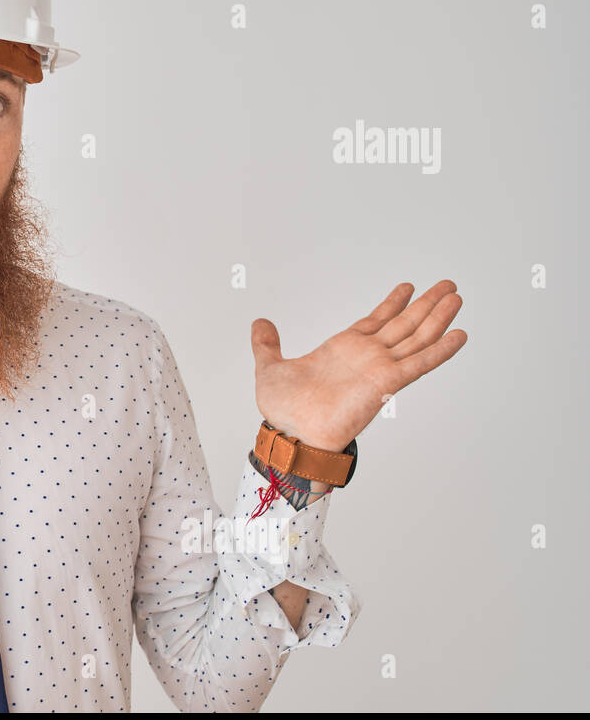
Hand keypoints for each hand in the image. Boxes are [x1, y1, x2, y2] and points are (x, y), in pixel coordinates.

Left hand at [250, 280, 466, 451]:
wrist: (292, 435)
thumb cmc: (284, 411)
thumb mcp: (269, 367)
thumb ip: (266, 344)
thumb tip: (259, 323)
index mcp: (342, 350)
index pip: (375, 321)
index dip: (392, 304)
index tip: (408, 287)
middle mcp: (366, 357)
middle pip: (404, 324)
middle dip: (426, 304)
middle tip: (448, 284)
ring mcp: (379, 368)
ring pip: (416, 336)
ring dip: (438, 317)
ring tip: (455, 295)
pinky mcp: (387, 383)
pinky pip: (419, 362)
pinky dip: (441, 350)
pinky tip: (459, 334)